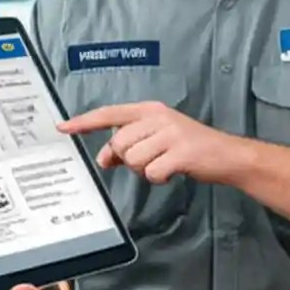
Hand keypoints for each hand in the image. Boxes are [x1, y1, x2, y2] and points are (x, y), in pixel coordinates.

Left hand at [59, 102, 248, 184]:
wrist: (226, 155)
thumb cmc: (189, 148)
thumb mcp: (158, 140)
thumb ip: (129, 145)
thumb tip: (104, 158)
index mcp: (150, 110)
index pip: (110, 114)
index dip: (85, 122)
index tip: (63, 127)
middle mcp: (158, 117)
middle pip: (119, 143)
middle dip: (129, 159)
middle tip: (151, 160)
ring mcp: (170, 133)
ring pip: (133, 159)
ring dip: (145, 170)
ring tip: (164, 164)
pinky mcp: (181, 151)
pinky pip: (152, 172)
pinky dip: (159, 179)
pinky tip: (173, 172)